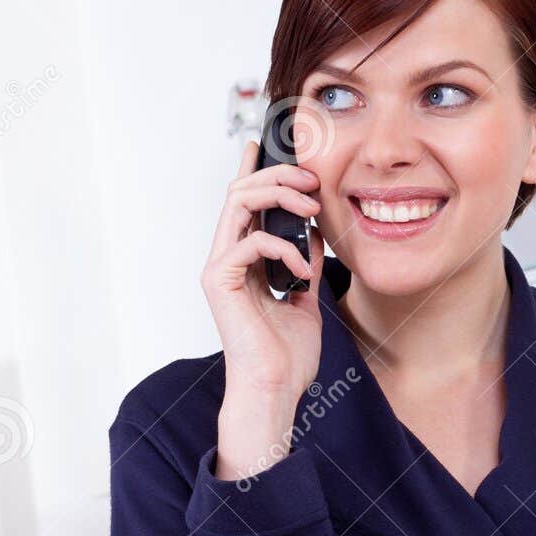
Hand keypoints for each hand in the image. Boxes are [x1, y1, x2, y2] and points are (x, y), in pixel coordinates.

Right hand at [201, 138, 324, 397]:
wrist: (276, 390)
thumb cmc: (287, 357)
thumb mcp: (305, 301)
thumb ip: (304, 267)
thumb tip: (314, 238)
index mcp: (244, 262)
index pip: (245, 204)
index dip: (253, 170)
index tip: (265, 145)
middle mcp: (227, 259)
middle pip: (242, 193)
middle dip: (278, 176)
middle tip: (310, 179)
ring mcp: (221, 269)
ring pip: (239, 204)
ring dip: (279, 196)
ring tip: (310, 208)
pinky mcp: (220, 281)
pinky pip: (250, 241)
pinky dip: (282, 246)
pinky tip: (301, 268)